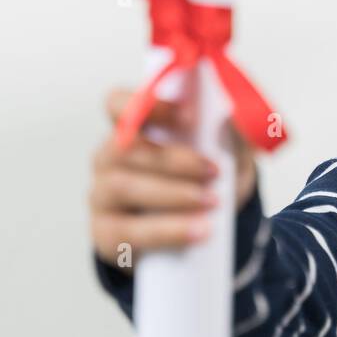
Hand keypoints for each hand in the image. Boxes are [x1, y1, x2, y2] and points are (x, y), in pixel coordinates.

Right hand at [89, 86, 258, 273]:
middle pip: (124, 147)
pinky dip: (168, 230)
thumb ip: (233, 133)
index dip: (147, 106)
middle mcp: (109, 156)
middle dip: (173, 158)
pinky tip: (198, 231)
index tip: (190, 116)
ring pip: (122, 186)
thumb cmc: (209, 178)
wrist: (205, 230)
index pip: (117, 103)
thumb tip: (234, 117)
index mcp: (133, 126)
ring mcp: (102, 195)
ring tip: (212, 202)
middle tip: (215, 171)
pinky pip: (128, 231)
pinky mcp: (106, 233)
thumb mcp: (229, 153)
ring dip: (172, 194)